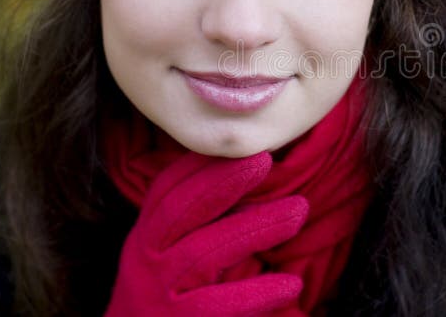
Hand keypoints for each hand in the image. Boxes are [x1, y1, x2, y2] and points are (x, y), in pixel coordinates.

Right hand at [105, 151, 308, 316]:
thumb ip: (199, 223)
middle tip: (266, 161)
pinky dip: (256, 294)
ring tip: (299, 211)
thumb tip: (251, 181)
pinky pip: (217, 306)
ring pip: (205, 253)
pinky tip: (290, 284)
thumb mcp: (168, 255)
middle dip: (223, 180)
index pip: (168, 189)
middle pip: (181, 209)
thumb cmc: (165, 298)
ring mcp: (158, 292)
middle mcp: (145, 258)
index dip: (202, 164)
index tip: (242, 146)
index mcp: (147, 236)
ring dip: (255, 228)